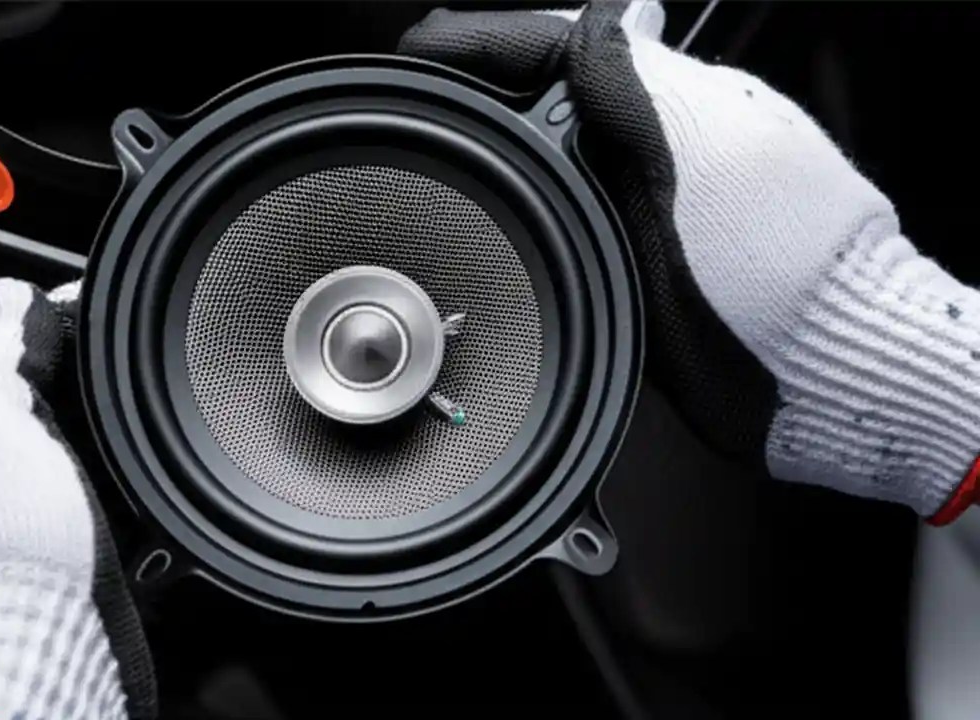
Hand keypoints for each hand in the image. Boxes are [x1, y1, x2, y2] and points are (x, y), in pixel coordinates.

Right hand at [400, 5, 978, 519]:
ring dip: (483, 176)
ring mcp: (629, 215)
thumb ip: (641, 84)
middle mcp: (640, 154)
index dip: (475, 47)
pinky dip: (511, 236)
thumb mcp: (709, 151)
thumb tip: (602, 14)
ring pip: (533, 176)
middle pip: (529, 110)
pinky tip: (480, 243)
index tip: (416, 59)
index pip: (547, 50)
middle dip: (467, 110)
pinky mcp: (620, 275)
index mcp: (661, 109)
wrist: (816, 374)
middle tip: (407, 126)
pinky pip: (549, 239)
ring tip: (425, 181)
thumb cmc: (791, 267)